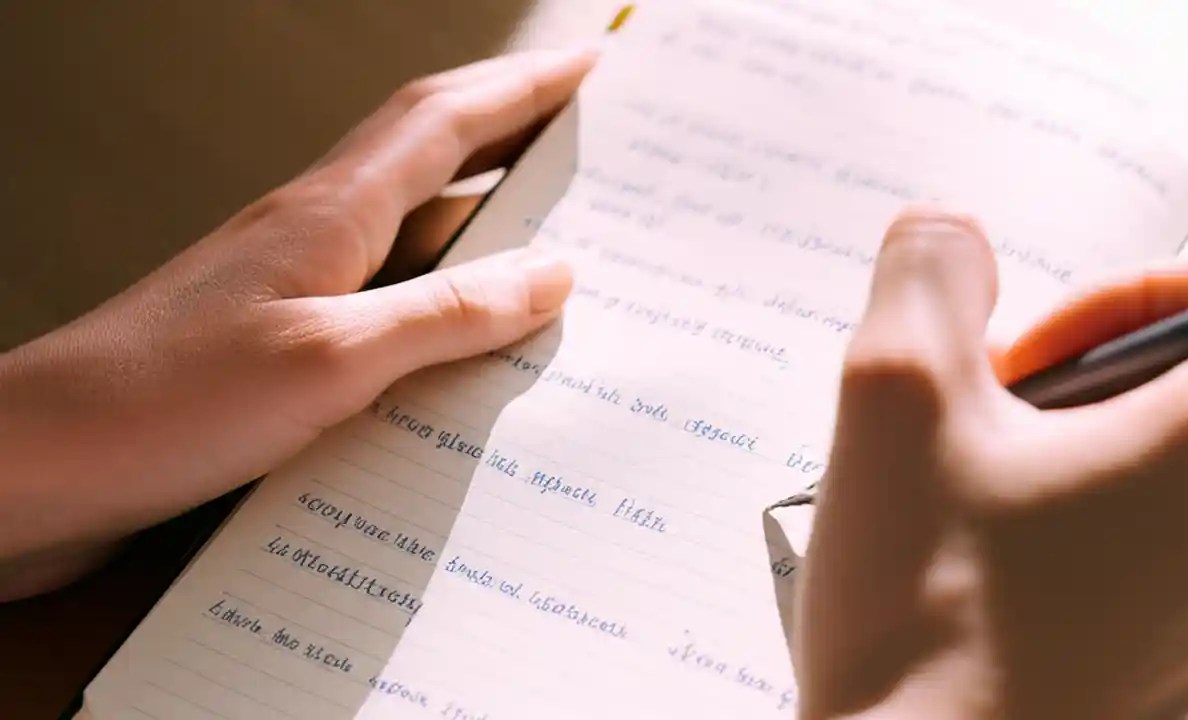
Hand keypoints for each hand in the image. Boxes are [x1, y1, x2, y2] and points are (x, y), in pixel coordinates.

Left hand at [0, 47, 596, 599]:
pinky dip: (437, 305)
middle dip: (510, 135)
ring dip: (478, 223)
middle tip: (585, 140)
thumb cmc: (167, 402)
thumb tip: (550, 274)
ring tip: (556, 239)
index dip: (519, 87)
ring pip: (408, 236)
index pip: (443, 122)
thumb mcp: (332, 360)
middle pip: (429, 160)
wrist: (39, 465)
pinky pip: (381, 305)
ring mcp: (291, 290)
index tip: (583, 66)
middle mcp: (312, 237)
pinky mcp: (276, 346)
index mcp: (329, 215)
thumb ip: (447, 314)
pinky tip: (467, 346)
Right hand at [795, 210, 1187, 719]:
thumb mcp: (892, 403)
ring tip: (1005, 491)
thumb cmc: (925, 623)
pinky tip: (1023, 560)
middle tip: (1009, 422)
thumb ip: (927, 274)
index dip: (1129, 290)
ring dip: (1112, 437)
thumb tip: (954, 233)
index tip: (1025, 361)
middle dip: (1110, 366)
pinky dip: (1123, 510)